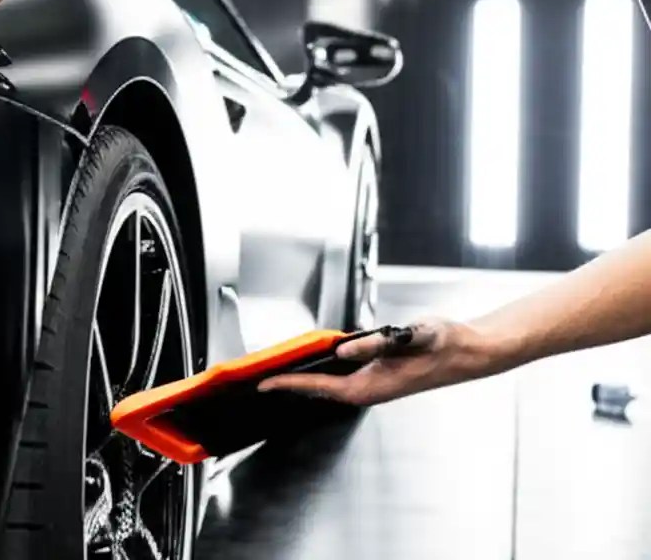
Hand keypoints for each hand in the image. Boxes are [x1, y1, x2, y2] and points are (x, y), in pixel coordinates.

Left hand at [256, 319, 499, 405]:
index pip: (317, 384)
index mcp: (369, 386)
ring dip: (304, 374)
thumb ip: (374, 344)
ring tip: (276, 368)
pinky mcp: (376, 376)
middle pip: (317, 386)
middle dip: (288, 381)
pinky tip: (312, 359)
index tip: (262, 383)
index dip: (287, 383)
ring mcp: (371, 384)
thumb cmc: (442, 344)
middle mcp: (366, 389)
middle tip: (259, 375)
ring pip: (328, 381)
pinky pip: (340, 374)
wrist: (469, 350)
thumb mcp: (410, 337)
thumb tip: (342, 350)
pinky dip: (321, 368)